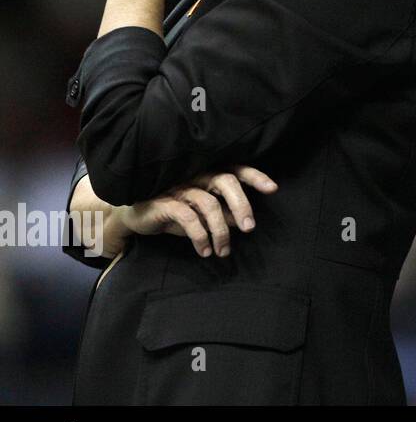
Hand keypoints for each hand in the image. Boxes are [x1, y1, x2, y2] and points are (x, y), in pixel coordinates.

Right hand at [114, 166, 277, 257]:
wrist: (135, 218)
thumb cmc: (174, 213)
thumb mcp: (203, 216)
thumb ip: (223, 216)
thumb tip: (243, 223)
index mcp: (208, 175)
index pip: (236, 170)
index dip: (255, 177)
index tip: (273, 189)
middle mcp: (195, 176)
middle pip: (225, 180)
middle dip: (242, 204)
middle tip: (250, 228)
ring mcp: (179, 187)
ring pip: (208, 204)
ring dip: (220, 231)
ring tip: (224, 252)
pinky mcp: (163, 203)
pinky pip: (187, 218)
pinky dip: (199, 236)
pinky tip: (204, 251)